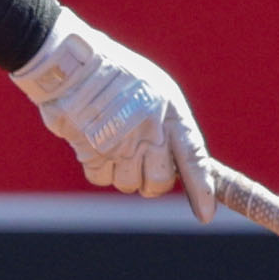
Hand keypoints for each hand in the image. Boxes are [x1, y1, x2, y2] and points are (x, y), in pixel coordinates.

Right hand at [11, 8, 216, 219]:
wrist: (72, 63)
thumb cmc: (118, 77)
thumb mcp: (156, 91)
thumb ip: (171, 128)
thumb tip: (180, 170)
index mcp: (171, 112)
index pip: (194, 159)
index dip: (203, 190)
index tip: (206, 215)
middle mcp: (148, 129)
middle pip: (160, 183)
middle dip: (152, 184)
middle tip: (142, 165)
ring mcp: (119, 142)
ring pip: (129, 184)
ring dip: (122, 172)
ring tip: (114, 142)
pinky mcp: (91, 150)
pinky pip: (101, 178)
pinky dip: (98, 167)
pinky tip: (96, 143)